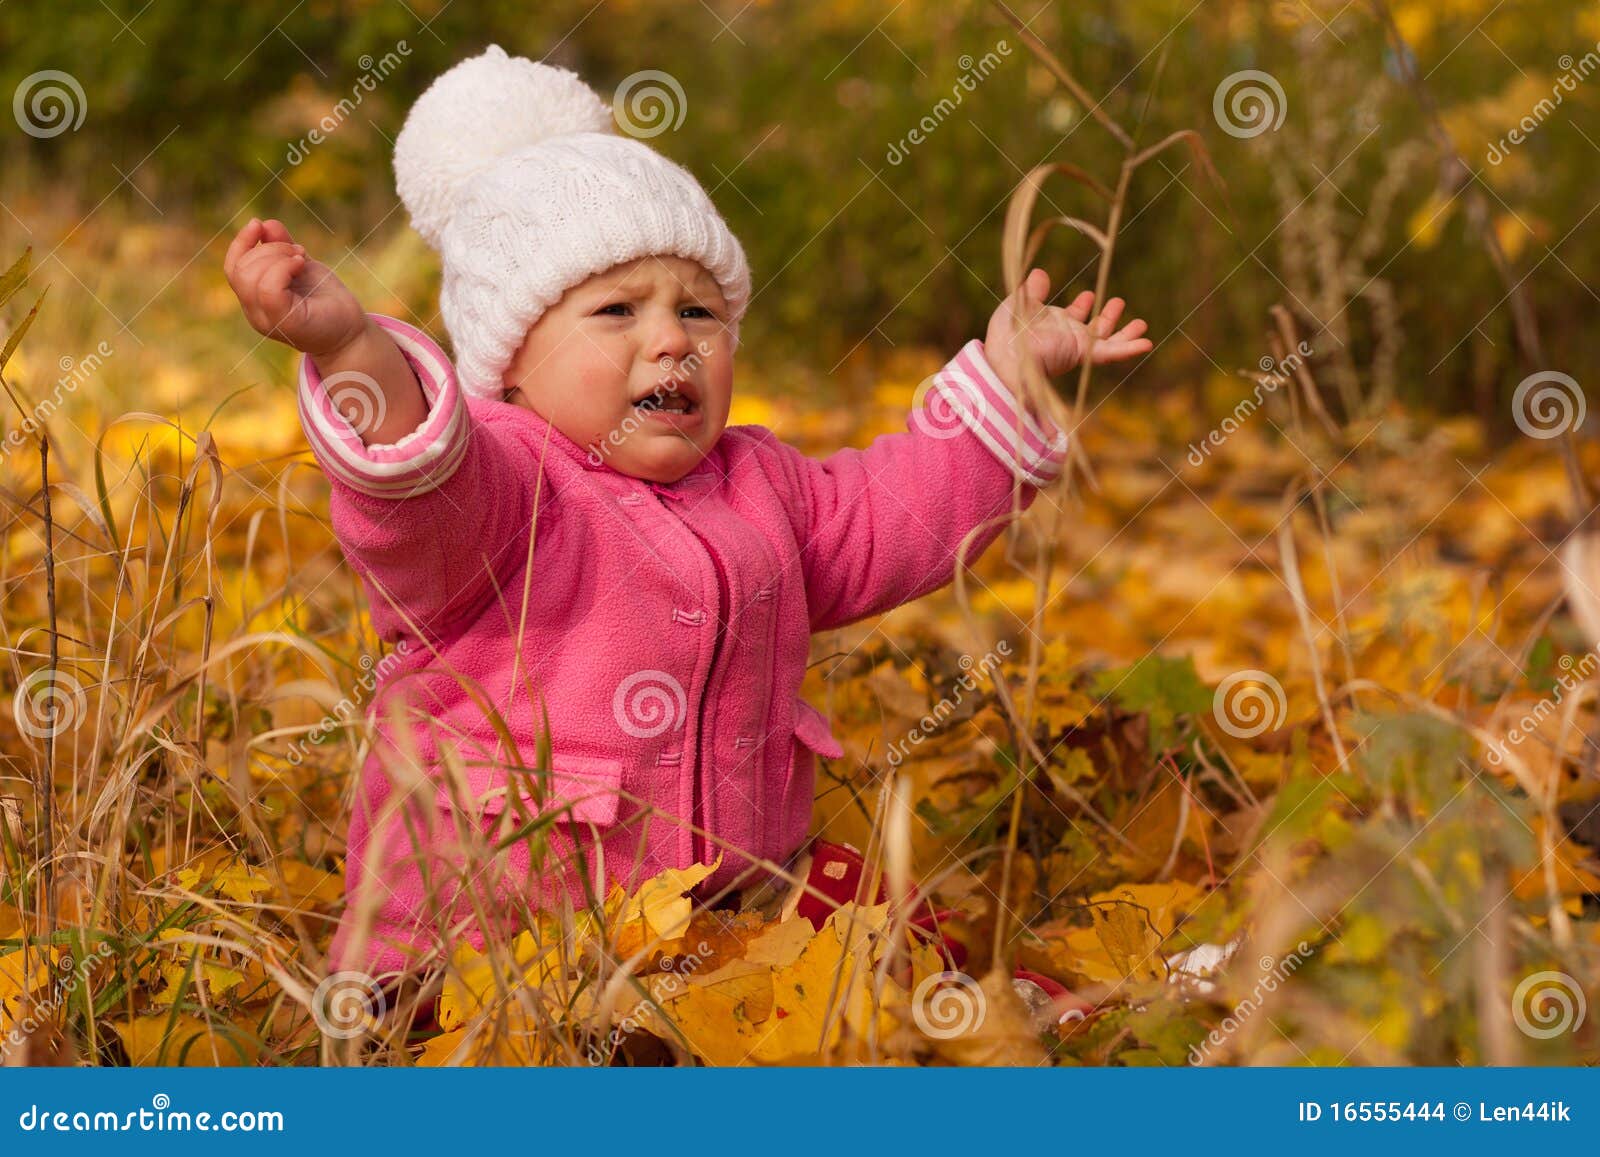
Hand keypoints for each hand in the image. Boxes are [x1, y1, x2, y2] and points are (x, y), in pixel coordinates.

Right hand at [224, 218, 366, 357]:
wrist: (351, 332)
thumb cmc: (326, 301)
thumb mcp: (301, 267)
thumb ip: (281, 247)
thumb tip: (265, 224)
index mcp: (255, 300)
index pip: (233, 268)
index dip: (240, 243)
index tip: (257, 223)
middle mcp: (256, 313)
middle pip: (241, 269)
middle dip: (269, 249)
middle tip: (298, 251)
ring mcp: (268, 320)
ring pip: (250, 276)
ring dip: (277, 256)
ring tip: (301, 259)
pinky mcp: (285, 322)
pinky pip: (268, 288)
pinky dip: (283, 268)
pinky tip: (301, 265)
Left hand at [983, 268, 1151, 392]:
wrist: (1006, 353)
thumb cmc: (1005, 332)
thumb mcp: (1020, 304)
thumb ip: (1032, 291)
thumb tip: (1040, 274)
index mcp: (1053, 326)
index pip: (1073, 317)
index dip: (1082, 306)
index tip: (1088, 295)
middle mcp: (1067, 338)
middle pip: (1094, 330)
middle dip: (1108, 318)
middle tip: (1119, 302)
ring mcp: (1076, 346)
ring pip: (1107, 342)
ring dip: (1124, 334)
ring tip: (1141, 323)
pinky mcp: (1082, 353)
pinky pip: (1110, 352)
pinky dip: (1128, 348)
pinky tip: (1146, 343)